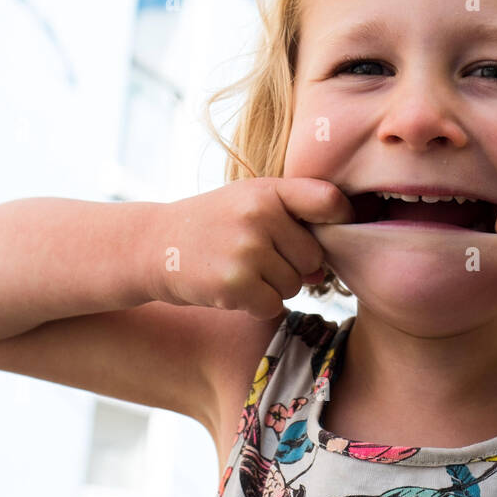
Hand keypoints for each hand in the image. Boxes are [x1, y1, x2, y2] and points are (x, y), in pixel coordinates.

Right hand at [147, 177, 353, 319]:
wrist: (154, 245)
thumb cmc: (213, 224)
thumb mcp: (249, 202)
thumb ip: (293, 222)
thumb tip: (324, 269)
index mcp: (268, 190)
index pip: (328, 200)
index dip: (342, 218)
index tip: (338, 229)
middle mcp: (260, 216)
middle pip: (313, 257)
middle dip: (294, 266)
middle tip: (259, 258)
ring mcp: (246, 250)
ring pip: (293, 285)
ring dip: (273, 287)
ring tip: (240, 269)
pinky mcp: (234, 285)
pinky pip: (272, 306)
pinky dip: (257, 305)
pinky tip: (232, 288)